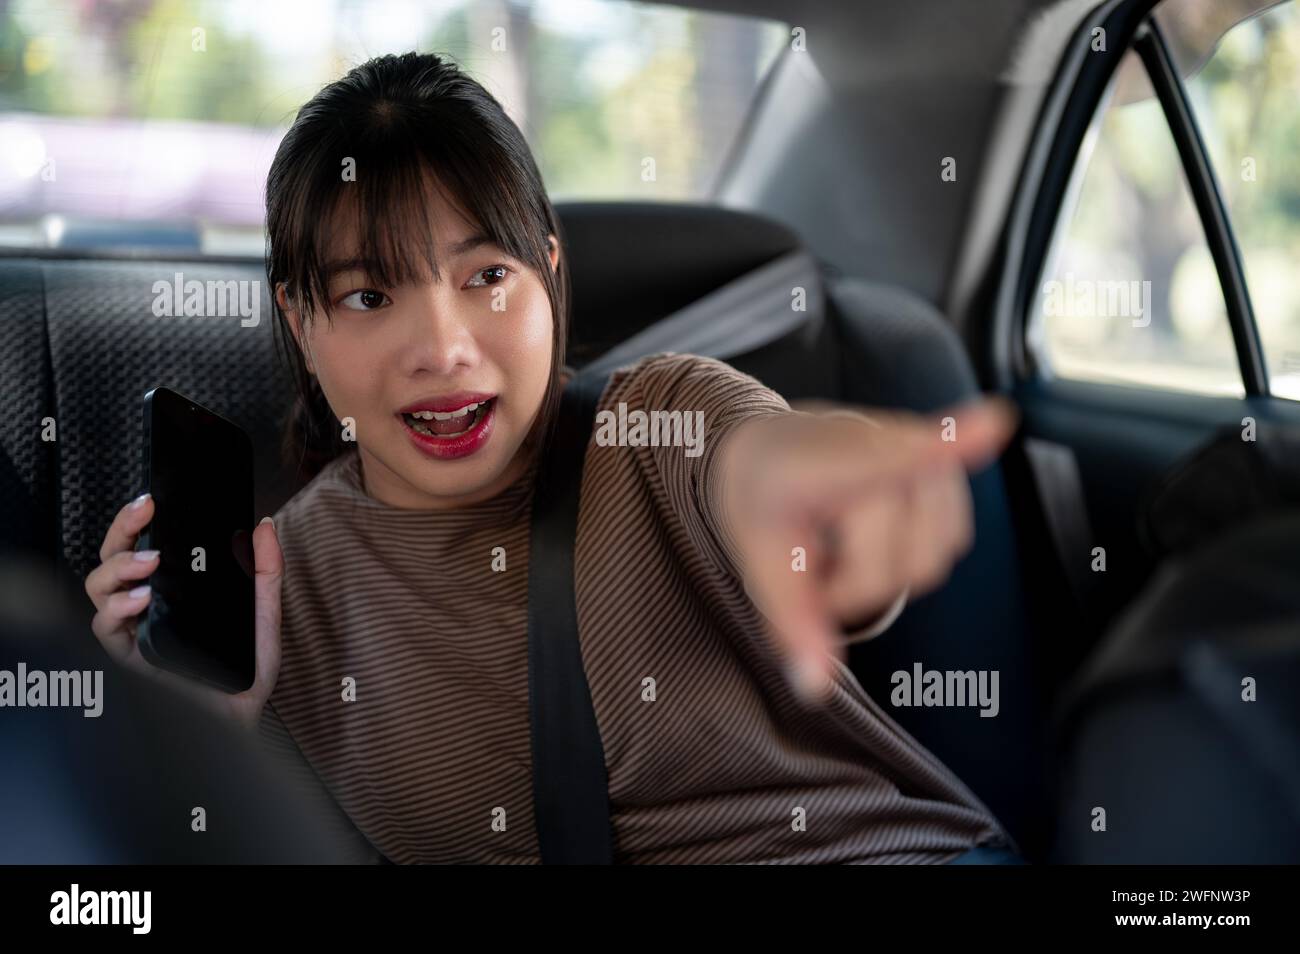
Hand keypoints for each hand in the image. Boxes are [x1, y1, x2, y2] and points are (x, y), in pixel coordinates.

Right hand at [84, 492, 283, 728]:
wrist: (242, 719)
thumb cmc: (246, 673)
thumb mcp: (264, 615)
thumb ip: (266, 572)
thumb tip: (264, 527)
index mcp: (173, 591)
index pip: (143, 547)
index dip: (137, 522)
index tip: (151, 501)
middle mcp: (147, 608)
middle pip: (112, 560)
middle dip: (121, 532)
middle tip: (143, 514)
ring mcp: (134, 633)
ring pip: (98, 590)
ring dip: (118, 569)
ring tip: (149, 565)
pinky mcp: (129, 660)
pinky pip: (106, 631)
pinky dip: (118, 610)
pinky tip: (141, 601)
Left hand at [722, 397, 1017, 700]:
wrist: (768, 449)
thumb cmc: (764, 500)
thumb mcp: (758, 561)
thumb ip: (791, 622)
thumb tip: (816, 686)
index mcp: (822, 461)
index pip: (885, 456)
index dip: (942, 443)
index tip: (992, 424)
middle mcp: (881, 444)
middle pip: (900, 565)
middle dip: (856, 587)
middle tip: (815, 566)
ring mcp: (921, 451)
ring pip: (932, 559)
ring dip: (889, 572)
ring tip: (844, 544)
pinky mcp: (948, 467)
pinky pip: (952, 543)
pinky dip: (915, 554)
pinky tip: (878, 532)